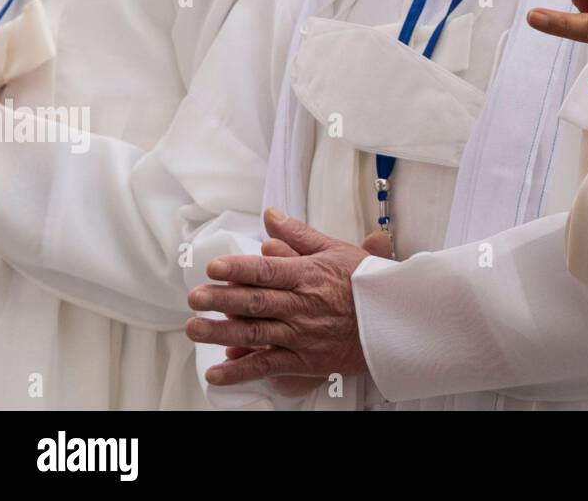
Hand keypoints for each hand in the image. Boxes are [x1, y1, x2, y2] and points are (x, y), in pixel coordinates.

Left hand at [186, 208, 393, 389]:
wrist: (393, 321)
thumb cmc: (364, 283)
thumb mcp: (335, 250)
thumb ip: (298, 235)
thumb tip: (270, 215)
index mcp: (309, 276)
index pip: (268, 270)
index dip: (239, 268)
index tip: (214, 267)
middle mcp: (302, 306)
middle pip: (256, 302)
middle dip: (221, 300)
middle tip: (194, 297)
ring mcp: (302, 336)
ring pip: (256, 334)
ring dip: (222, 333)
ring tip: (194, 328)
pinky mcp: (305, 361)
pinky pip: (269, 367)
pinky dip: (242, 371)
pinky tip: (217, 372)